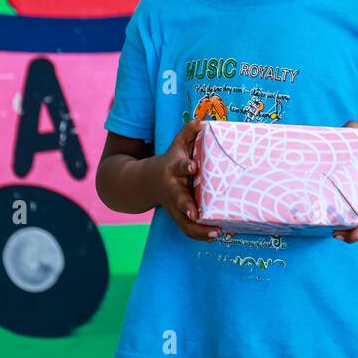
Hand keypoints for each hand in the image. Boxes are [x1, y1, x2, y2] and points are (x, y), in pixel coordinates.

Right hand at [149, 119, 221, 241]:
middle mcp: (172, 189)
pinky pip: (187, 229)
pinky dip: (199, 234)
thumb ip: (188, 133)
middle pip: (179, 199)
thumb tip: (201, 121)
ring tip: (215, 232)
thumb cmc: (169, 161)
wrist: (143, 183)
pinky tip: (212, 236)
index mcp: (173, 169)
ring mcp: (174, 205)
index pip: (179, 166)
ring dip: (198, 229)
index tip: (194, 166)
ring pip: (183, 221)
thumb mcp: (176, 146)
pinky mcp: (177, 216)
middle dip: (187, 207)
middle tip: (196, 214)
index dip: (186, 166)